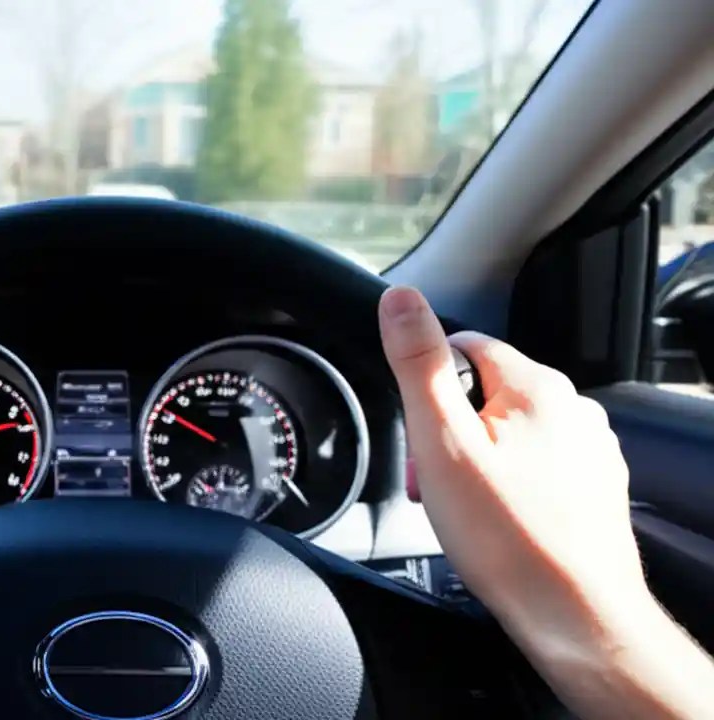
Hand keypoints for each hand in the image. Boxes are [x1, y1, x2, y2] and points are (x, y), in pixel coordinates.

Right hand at [377, 286, 713, 718]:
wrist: (573, 617)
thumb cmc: (509, 540)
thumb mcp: (442, 444)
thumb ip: (419, 365)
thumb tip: (400, 299)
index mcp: (538, 388)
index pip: (465, 346)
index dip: (429, 388)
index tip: (422, 434)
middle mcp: (575, 410)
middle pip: (486, 394)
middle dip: (451, 433)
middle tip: (438, 483)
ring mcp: (590, 451)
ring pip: (510, 435)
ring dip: (478, 462)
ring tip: (465, 510)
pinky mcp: (594, 489)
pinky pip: (536, 469)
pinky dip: (510, 489)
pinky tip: (499, 524)